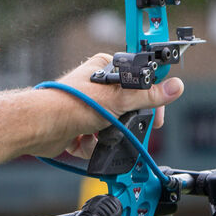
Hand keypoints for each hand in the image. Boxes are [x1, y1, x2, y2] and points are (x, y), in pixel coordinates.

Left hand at [52, 53, 183, 158]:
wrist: (40, 127)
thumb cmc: (71, 104)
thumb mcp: (118, 99)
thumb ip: (148, 95)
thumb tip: (175, 87)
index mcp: (105, 69)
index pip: (138, 80)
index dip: (150, 98)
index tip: (157, 115)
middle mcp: (94, 87)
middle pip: (125, 108)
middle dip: (124, 124)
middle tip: (127, 130)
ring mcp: (85, 109)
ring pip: (110, 127)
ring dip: (106, 137)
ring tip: (98, 135)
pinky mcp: (76, 127)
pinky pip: (94, 141)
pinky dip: (90, 146)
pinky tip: (83, 142)